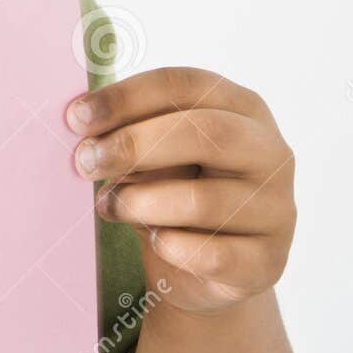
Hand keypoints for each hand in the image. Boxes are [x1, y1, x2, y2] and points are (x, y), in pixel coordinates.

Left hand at [67, 67, 295, 314]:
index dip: (126, 97)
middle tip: (85, 161)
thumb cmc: (175, 190)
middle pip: (205, 132)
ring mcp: (276, 209)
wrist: (208, 267)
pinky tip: (154, 242)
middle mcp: (269, 152)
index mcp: (241, 107)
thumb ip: (131, 134)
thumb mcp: (155, 154)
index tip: (76, 117)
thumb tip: (86, 131)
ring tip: (109, 206)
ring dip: (140, 203)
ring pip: (203, 200)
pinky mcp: (268, 262)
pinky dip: (170, 248)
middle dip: (134, 145)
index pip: (185, 85)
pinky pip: (211, 254)